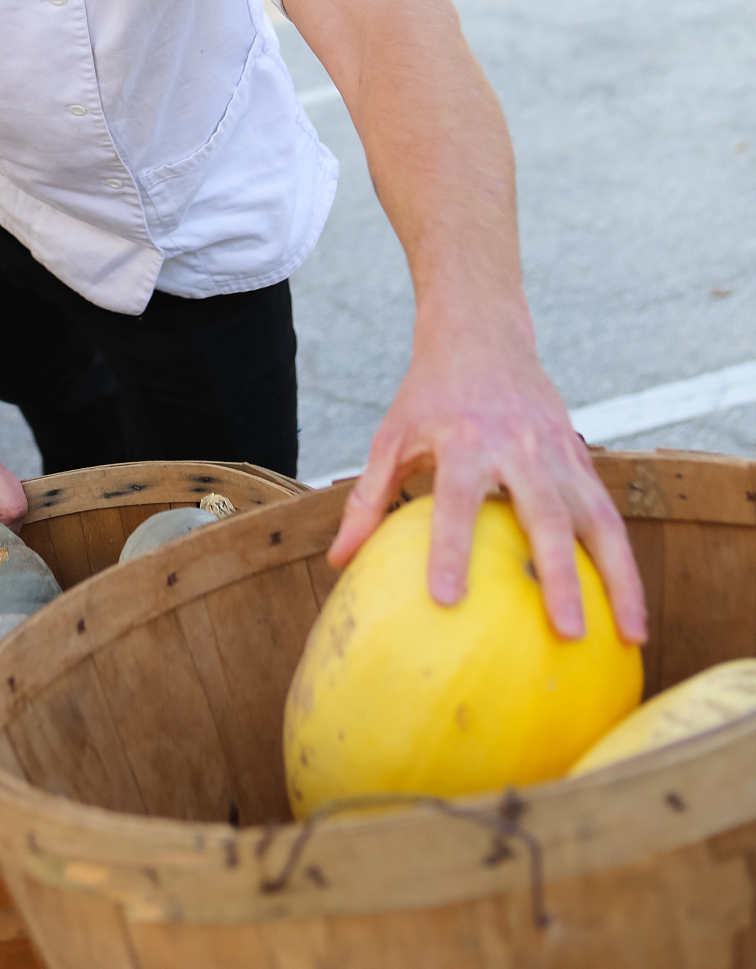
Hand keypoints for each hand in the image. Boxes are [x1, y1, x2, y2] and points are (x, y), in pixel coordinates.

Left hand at [328, 318, 647, 645]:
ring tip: (630, 636)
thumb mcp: (392, 435)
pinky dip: (623, 560)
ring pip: (597, 517)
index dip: (451, 547)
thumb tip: (338, 563)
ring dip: (618, 577)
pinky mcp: (580, 455)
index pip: (457, 499)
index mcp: (464, 438)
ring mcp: (557, 450)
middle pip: (544, 514)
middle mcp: (518, 444)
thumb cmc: (430, 393)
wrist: (482, 333)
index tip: (447, 599)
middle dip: (559, 574)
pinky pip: (608, 512)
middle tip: (567, 632)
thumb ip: (368, 500)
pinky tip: (630, 609)